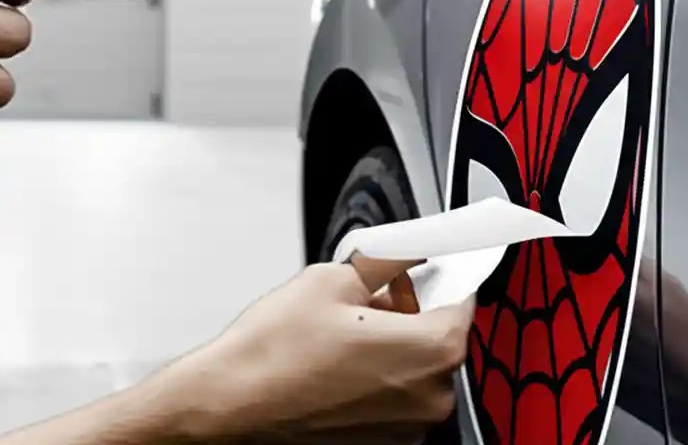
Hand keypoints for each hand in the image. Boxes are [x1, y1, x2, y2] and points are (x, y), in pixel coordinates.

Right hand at [172, 261, 472, 441]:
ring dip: (394, 351)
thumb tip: (408, 260)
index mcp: (431, 350)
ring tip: (343, 340)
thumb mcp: (334, 281)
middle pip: (441, 340)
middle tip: (373, 302)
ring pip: (416, 372)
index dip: (446, 280)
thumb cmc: (269, 356)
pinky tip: (337, 369)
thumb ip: (388, 266)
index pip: (464, 302)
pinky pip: (394, 402)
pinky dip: (377, 383)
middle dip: (414, 316)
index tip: (437, 271)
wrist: (222, 410)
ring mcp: (407, 429)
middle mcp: (430, 398)